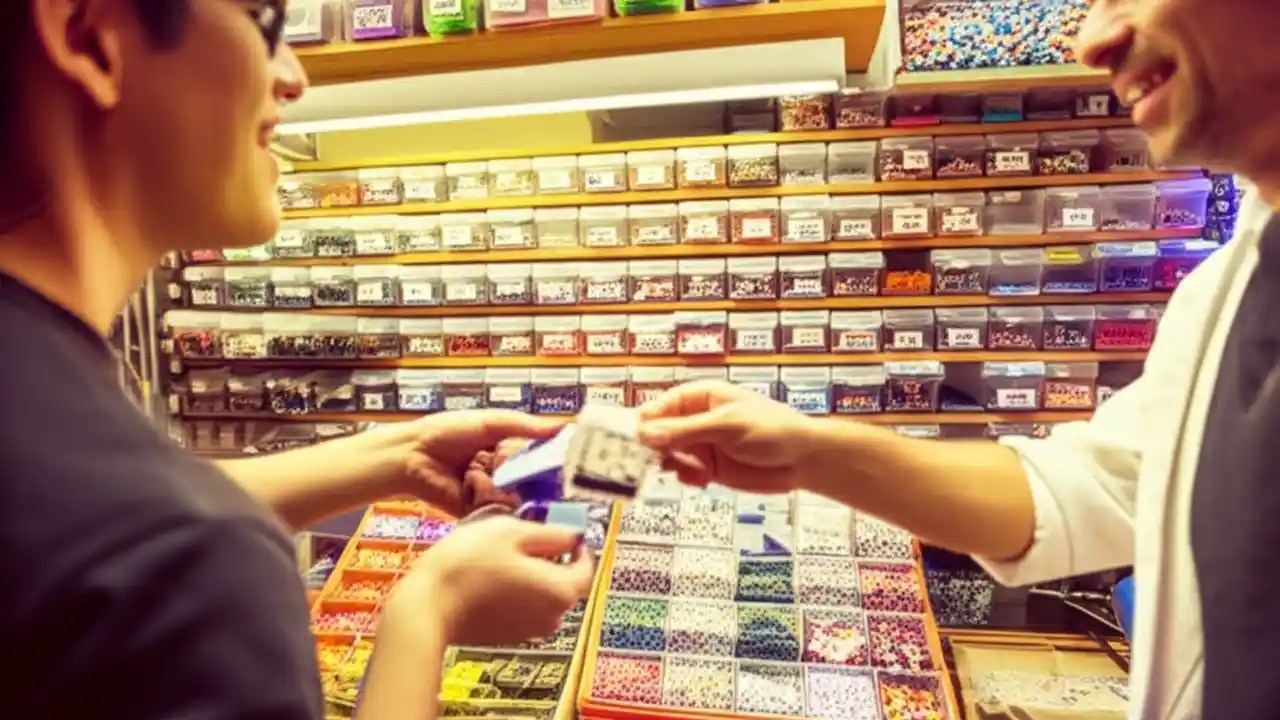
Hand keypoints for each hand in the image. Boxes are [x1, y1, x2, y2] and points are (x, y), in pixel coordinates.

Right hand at [385, 517, 594, 645]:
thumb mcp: (513, 532)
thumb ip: (551, 534)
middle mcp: (553, 617)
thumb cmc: (470, 562)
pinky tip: (491, 577)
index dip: (579, 547)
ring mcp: (529, 631)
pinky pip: (524, 609)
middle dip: (554, 560)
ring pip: (543, 597)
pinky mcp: (507, 637)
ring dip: (534, 576)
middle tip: (528, 538)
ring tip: (504, 555)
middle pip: (565, 584)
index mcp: (561, 591)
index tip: (564, 531)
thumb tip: (575, 536)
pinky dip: (517, 592)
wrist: (427, 608)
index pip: (586, 569)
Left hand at [393, 411, 565, 515]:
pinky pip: (501, 515)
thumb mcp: (489, 423)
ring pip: (521, 500)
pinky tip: (533, 519)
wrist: (412, 457)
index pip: (539, 456)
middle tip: (576, 494)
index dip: (557, 461)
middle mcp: (503, 472)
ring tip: (561, 510)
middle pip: (533, 481)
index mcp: (507, 448)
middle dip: (550, 487)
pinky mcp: (481, 512)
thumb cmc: (448, 432)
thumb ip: (523, 426)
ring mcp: (493, 493)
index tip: (581, 466)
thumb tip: (560, 427)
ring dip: (535, 504)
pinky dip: (513, 517)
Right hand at [638, 381, 831, 493]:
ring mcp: (700, 444)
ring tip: (689, 471)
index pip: (658, 407)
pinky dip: (687, 478)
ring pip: (667, 455)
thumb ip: (686, 432)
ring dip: (671, 465)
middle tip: (650, 463)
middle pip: (657, 433)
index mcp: (699, 396)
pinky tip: (702, 480)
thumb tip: (647, 434)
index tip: (629, 442)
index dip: (642, 423)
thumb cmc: (772, 430)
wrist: (802, 460)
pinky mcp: (708, 467)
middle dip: (652, 449)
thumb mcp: (727, 426)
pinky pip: (683, 473)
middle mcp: (695, 419)